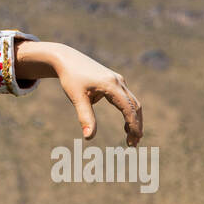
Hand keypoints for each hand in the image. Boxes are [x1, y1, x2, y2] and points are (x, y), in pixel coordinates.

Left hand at [15, 40, 142, 145]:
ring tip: (131, 139)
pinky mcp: (114, 81)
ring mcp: (118, 81)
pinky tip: (125, 126)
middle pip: (135, 106)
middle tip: (133, 144)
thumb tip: (89, 137)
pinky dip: (128, 113)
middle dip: (136, 125)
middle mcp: (118, 82)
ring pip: (132, 103)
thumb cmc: (70, 78)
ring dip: (134, 120)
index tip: (134, 140)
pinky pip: (127, 99)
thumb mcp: (76, 98)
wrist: (66, 59)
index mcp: (111, 85)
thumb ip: (85, 117)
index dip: (134, 125)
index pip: (128, 108)